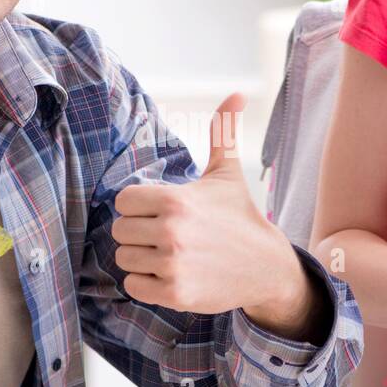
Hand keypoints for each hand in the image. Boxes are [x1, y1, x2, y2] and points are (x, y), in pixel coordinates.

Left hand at [112, 92, 321, 334]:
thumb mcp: (228, 175)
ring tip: (169, 255)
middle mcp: (171, 232)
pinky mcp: (175, 293)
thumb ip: (223, 133)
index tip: (160, 212)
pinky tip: (170, 274)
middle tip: (167, 236)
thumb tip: (237, 93)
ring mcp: (172, 264)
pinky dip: (146, 283)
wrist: (266, 266)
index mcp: (174, 200)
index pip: (123, 202)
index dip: (138, 207)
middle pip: (120, 231)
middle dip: (139, 234)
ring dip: (142, 259)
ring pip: (124, 259)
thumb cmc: (240, 217)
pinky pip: (134, 286)